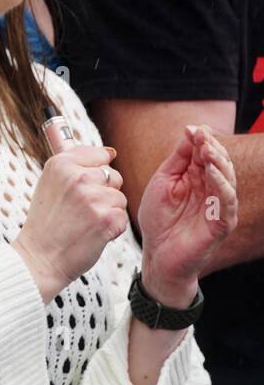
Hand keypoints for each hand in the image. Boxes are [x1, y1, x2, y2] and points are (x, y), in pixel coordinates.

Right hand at [13, 144, 128, 303]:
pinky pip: (122, 217)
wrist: (40, 256)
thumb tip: (110, 152)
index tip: (83, 186)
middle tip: (81, 209)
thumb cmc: (46, 222)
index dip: (95, 173)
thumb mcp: (50, 183)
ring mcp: (92, 197)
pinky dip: (111, 228)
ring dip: (108, 211)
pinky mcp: (106, 218)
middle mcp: (77, 177)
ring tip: (84, 221)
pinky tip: (92, 232)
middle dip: (104, 193)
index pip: (99, 154)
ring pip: (120, 198)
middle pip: (113, 176)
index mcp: (60, 163)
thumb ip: (76, 165)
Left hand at [137, 125, 237, 305]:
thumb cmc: (159, 220)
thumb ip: (178, 159)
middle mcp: (212, 190)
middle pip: (219, 163)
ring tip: (208, 149)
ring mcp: (219, 207)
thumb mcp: (163, 182)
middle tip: (202, 135)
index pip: (205, 154)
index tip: (192, 128)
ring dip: (219, 162)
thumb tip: (191, 131)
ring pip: (227, 179)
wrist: (157, 255)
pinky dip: (221, 184)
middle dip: (211, 147)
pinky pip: (227, 201)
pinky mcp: (221, 223)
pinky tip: (212, 172)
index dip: (201, 140)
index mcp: (198, 179)